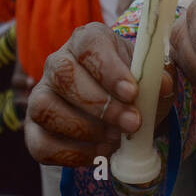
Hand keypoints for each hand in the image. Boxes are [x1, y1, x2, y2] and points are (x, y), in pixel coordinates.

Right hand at [24, 22, 174, 166]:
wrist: (122, 112)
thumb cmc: (134, 88)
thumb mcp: (151, 79)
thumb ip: (157, 80)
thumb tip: (161, 85)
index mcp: (88, 41)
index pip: (89, 45)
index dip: (109, 69)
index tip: (132, 92)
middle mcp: (58, 63)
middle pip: (63, 75)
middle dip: (101, 105)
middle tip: (132, 124)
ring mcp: (40, 95)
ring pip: (45, 108)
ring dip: (84, 130)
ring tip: (115, 140)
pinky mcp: (34, 129)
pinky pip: (40, 144)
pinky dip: (72, 155)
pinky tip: (99, 153)